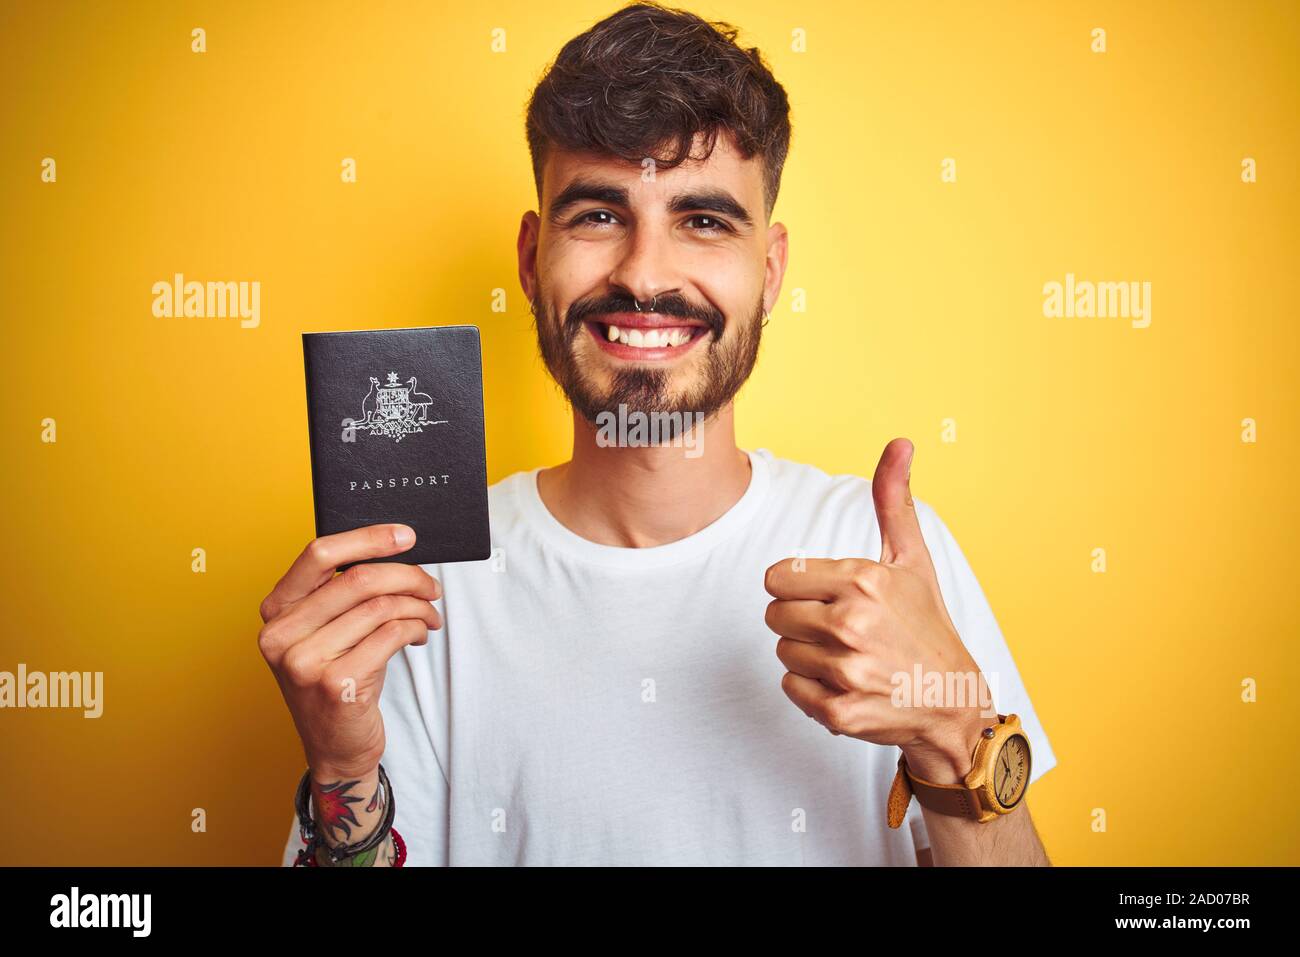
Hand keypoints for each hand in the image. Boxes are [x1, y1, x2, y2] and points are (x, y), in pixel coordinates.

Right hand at [257, 524, 441, 781]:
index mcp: (277, 611)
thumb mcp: (327, 633)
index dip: (368, 539)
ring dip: (418, 607)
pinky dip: (415, 629)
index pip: (320, 554)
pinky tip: (419, 636)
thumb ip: (342, 594)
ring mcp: (304, 662)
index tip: (406, 536)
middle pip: (359, 579)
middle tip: (431, 587)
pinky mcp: (335, 685)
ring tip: (429, 616)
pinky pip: (391, 635)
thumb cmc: (337, 680)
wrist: (336, 749)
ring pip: (381, 607)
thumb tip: (396, 554)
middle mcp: (282, 635)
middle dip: (408, 577)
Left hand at [763, 438, 991, 782]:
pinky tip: (847, 684)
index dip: (797, 587)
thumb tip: (900, 443)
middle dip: (801, 621)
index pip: (777, 578)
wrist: (953, 701)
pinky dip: (811, 689)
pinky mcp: (839, 712)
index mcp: (863, 581)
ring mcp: (846, 670)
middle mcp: (852, 624)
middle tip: (840, 630)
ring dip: (808, 655)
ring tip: (849, 657)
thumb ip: (893, 501)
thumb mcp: (912, 560)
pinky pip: (790, 688)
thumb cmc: (926, 626)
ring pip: (782, 652)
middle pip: (774, 615)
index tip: (825, 596)